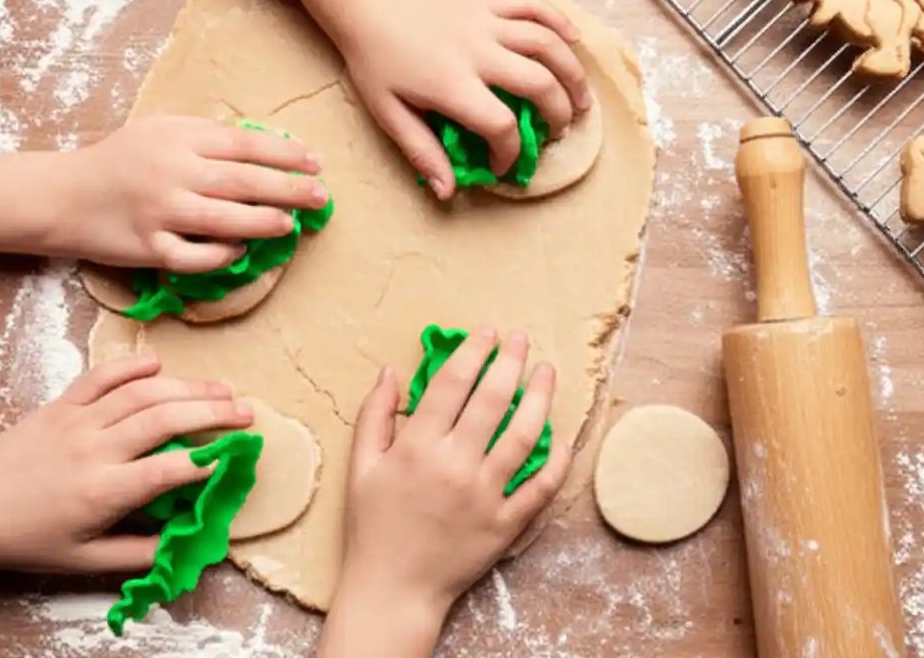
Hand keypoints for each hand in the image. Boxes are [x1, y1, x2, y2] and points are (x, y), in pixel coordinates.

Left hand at [0, 354, 251, 572]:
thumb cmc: (28, 538)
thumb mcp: (84, 559)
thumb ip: (139, 552)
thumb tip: (185, 542)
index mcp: (103, 492)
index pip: (168, 469)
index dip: (207, 461)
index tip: (236, 456)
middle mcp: (94, 450)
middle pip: (164, 420)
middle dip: (212, 413)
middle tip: (246, 412)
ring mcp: (76, 422)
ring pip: (141, 393)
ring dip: (186, 387)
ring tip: (221, 389)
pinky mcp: (60, 405)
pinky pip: (100, 376)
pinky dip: (131, 365)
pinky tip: (159, 363)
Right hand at [53, 116, 329, 271]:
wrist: (62, 195)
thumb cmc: (119, 160)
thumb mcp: (159, 130)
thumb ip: (205, 135)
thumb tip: (261, 145)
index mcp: (178, 139)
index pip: (243, 144)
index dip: (284, 153)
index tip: (315, 162)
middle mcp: (172, 173)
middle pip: (241, 181)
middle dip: (288, 189)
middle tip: (320, 196)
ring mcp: (160, 212)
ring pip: (224, 220)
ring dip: (263, 222)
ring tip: (291, 224)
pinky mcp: (148, 247)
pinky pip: (195, 257)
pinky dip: (222, 255)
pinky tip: (241, 252)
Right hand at [318, 328, 569, 656]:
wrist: (393, 590)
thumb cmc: (373, 527)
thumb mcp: (361, 468)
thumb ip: (374, 416)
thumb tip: (389, 371)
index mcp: (417, 447)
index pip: (453, 384)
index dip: (473, 351)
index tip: (488, 333)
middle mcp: (455, 465)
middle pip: (493, 400)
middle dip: (511, 361)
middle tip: (521, 340)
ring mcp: (485, 495)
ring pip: (525, 435)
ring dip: (540, 397)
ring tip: (546, 372)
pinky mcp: (506, 523)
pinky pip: (541, 486)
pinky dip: (557, 458)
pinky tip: (562, 433)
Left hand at [335, 0, 591, 198]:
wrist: (364, 0)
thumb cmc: (373, 59)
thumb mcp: (388, 112)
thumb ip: (422, 152)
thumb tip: (448, 192)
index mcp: (452, 84)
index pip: (500, 125)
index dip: (510, 153)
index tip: (503, 165)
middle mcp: (477, 52)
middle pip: (539, 84)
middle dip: (558, 114)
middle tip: (558, 133)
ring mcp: (486, 23)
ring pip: (546, 43)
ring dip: (572, 73)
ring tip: (582, 99)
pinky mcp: (487, 2)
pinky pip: (532, 6)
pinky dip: (559, 21)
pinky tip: (575, 40)